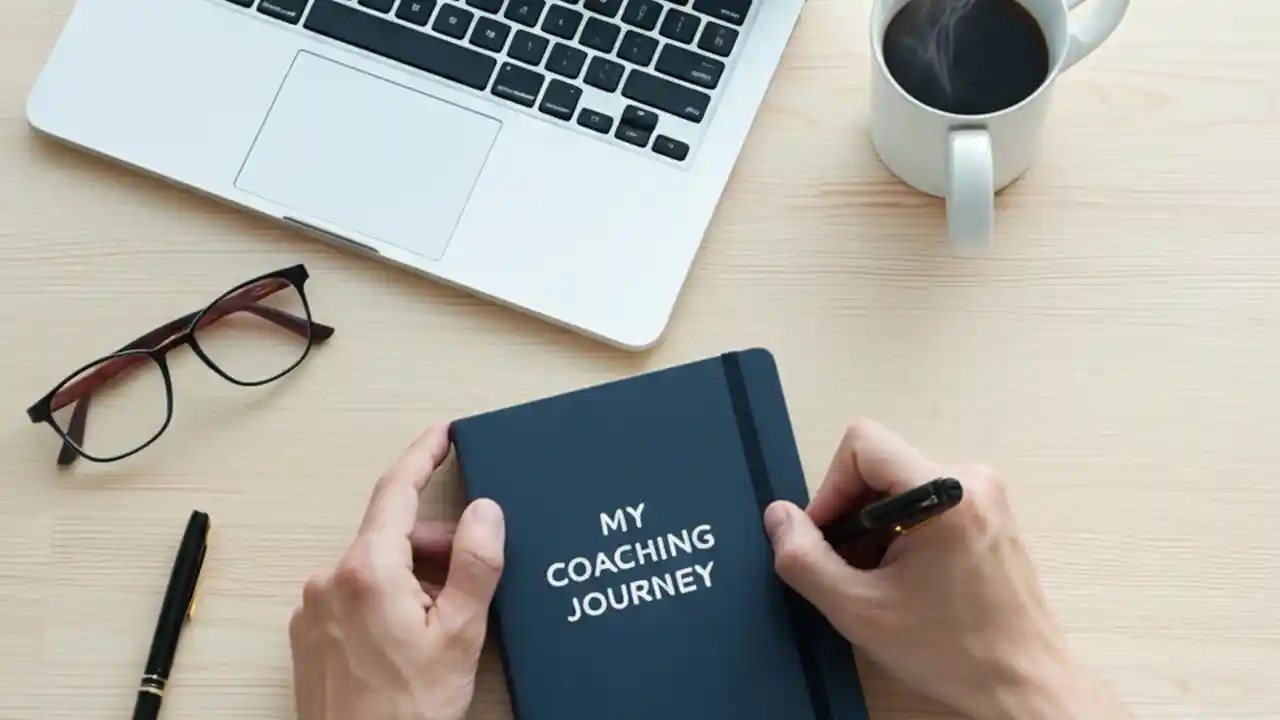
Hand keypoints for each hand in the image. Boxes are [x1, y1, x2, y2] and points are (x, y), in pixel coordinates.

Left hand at [289, 426, 505, 719]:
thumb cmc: (407, 712)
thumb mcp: (460, 634)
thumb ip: (475, 563)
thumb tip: (485, 510)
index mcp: (367, 570)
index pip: (396, 490)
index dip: (424, 454)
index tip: (444, 432)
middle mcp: (330, 579)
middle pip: (393, 535)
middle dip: (436, 547)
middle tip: (472, 584)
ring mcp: (314, 608)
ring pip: (375, 567)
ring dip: (414, 579)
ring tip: (442, 627)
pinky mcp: (309, 633)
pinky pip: (355, 595)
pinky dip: (387, 601)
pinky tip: (410, 640)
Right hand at [763, 420, 1130, 719]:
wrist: (1023, 682)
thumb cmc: (954, 651)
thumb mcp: (858, 610)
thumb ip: (804, 559)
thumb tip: (778, 516)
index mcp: (946, 493)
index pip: (863, 445)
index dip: (830, 488)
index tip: (827, 538)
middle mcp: (971, 479)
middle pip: (879, 464)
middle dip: (851, 513)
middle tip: (848, 568)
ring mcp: (984, 494)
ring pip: (899, 483)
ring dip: (874, 527)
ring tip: (878, 579)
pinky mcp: (988, 511)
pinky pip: (925, 499)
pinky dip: (900, 531)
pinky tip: (903, 577)